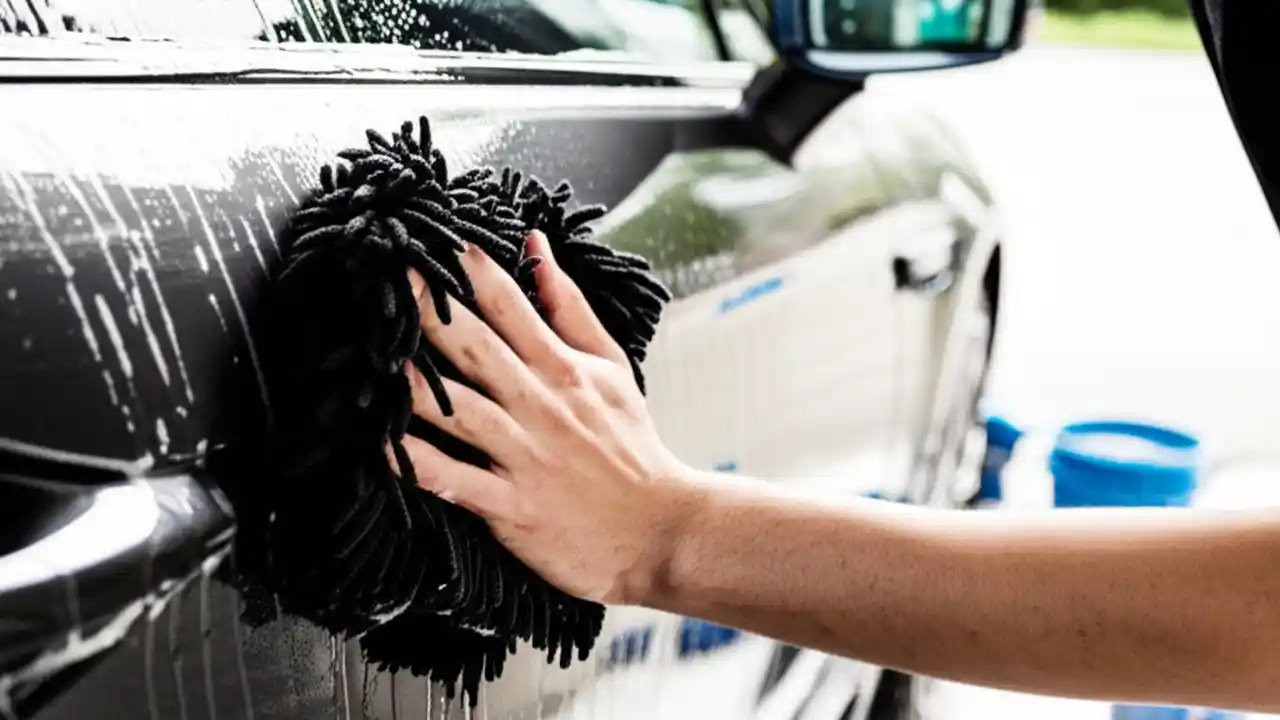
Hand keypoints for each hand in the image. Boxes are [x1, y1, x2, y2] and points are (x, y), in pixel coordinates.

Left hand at [403, 232, 696, 604]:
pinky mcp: (512, 506)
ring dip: (416, 383)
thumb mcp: (611, 366)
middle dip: (431, 311)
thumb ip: (571, 307)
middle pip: (476, 349)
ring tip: (374, 353)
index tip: (435, 240)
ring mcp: (525, 456)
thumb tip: (537, 246)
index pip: (512, 306)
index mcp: (563, 369)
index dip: (472, 270)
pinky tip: (378, 445)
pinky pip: (455, 480)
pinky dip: (417, 464)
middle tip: (390, 275)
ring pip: (461, 411)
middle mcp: (541, 406)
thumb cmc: (630, 445)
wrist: (659, 529)